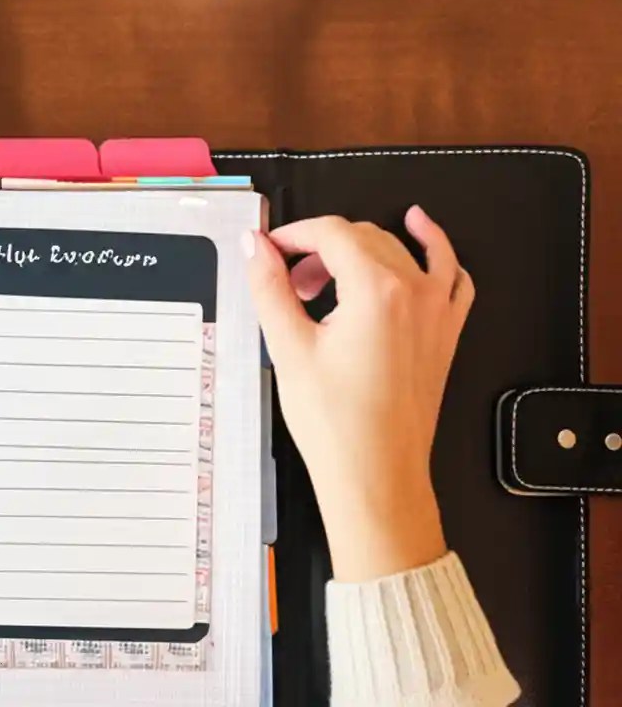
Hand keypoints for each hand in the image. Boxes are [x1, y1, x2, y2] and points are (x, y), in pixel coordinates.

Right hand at [244, 207, 473, 581]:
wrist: (376, 474)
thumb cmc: (337, 424)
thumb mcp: (289, 349)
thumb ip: (270, 287)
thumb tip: (255, 246)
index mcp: (377, 290)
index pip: (331, 233)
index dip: (293, 235)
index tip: (269, 251)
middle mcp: (415, 292)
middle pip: (364, 237)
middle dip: (319, 249)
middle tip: (287, 281)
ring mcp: (437, 312)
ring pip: (402, 250)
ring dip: (362, 250)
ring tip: (328, 276)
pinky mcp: (445, 333)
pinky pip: (452, 275)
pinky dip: (435, 252)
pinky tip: (420, 243)